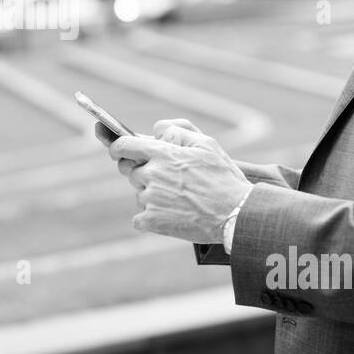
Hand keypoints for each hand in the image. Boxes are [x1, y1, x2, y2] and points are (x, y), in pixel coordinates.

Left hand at [105, 119, 251, 243]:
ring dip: (151, 196)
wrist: (235, 214)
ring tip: (179, 200)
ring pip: (139, 194)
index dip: (118, 147)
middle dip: (143, 172)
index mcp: (162, 153)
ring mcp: (150, 199)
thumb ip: (177, 132)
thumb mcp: (207, 144)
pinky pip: (139, 218)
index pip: (123, 146)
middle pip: (130, 171)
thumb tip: (156, 131)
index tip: (119, 150)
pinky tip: (171, 216)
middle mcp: (151, 174)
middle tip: (167, 180)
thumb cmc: (224, 178)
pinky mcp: (152, 221)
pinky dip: (150, 218)